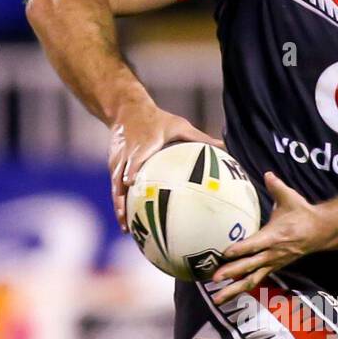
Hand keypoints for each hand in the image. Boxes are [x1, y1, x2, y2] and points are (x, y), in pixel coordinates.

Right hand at [109, 106, 221, 231]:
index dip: (131, 169)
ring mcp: (118, 162)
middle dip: (120, 197)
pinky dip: (120, 203)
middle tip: (126, 216)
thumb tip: (223, 146)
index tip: (130, 181)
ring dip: (119, 207)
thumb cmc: (157, 119)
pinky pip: (116, 187)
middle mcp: (127, 155)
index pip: (134, 158)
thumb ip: (199, 137)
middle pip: (120, 178)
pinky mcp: (114, 166)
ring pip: (115, 187)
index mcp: (142, 145)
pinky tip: (128, 221)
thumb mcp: (179, 125)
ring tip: (126, 228)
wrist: (127, 110)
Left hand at [211, 172, 322, 303]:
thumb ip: (276, 186)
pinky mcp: (273, 267)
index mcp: (275, 236)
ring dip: (234, 289)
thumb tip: (267, 174)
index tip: (225, 253)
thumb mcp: (290, 198)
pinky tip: (228, 294)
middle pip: (250, 266)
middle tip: (214, 278)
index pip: (255, 244)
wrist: (320, 231)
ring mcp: (273, 263)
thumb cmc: (302, 213)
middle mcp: (273, 253)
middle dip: (232, 273)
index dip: (240, 249)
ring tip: (217, 298)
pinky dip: (242, 287)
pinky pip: (256, 280)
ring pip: (252, 279)